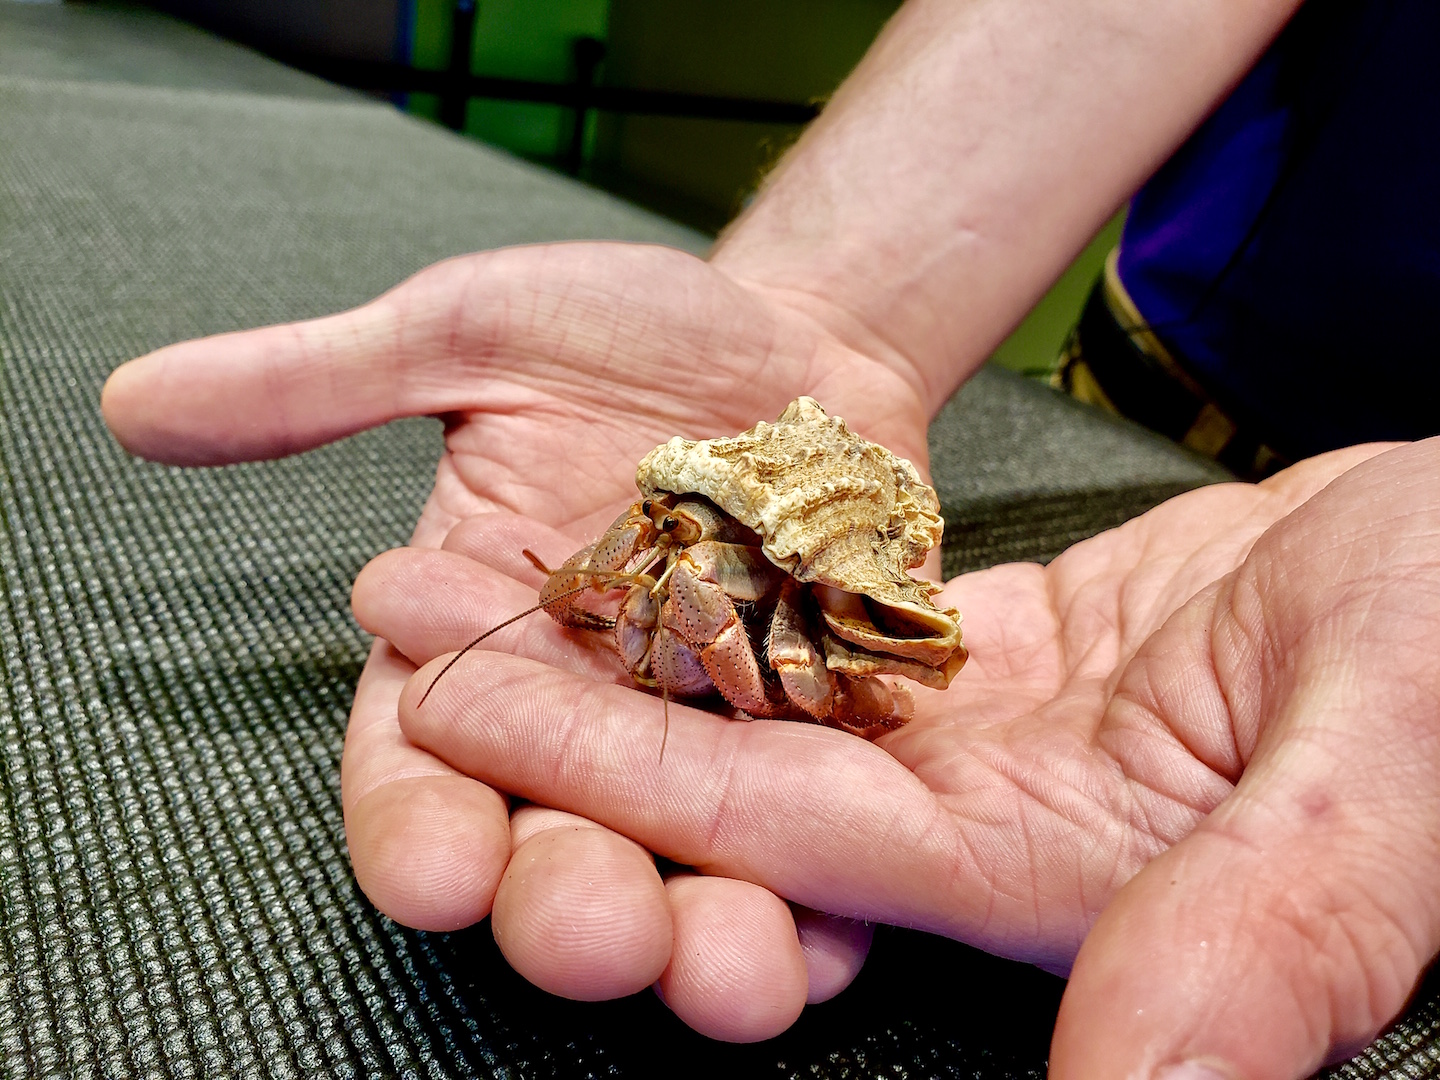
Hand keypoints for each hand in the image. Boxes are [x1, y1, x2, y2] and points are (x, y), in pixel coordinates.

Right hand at [101, 239, 931, 1032]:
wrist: (802, 334)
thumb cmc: (628, 332)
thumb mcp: (470, 334)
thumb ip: (318, 383)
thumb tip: (132, 399)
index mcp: (473, 648)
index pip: (417, 763)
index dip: (415, 824)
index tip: (432, 871)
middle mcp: (585, 716)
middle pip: (558, 836)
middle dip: (568, 897)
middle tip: (594, 937)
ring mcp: (709, 734)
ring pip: (694, 862)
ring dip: (710, 929)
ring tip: (733, 979)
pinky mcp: (823, 733)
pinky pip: (826, 830)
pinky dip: (834, 888)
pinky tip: (841, 936)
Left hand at [361, 436, 1439, 1075]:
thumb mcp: (1386, 772)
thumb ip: (1266, 935)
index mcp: (1063, 888)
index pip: (793, 842)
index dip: (623, 780)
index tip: (465, 714)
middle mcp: (994, 838)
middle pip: (740, 777)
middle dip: (566, 713)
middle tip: (407, 627)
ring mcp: (990, 751)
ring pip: (769, 699)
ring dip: (625, 638)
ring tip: (475, 575)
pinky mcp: (1001, 666)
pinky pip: (839, 631)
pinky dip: (735, 586)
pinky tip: (635, 549)